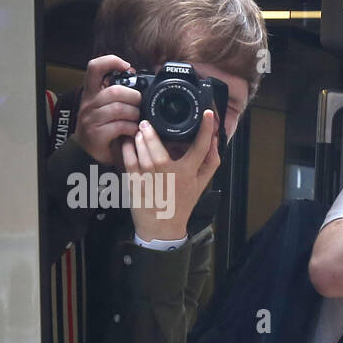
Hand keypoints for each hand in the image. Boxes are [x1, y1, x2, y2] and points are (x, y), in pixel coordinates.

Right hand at [72, 55, 143, 166]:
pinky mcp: (96, 134)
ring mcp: (91, 118)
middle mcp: (89, 103)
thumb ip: (118, 95)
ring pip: (119, 108)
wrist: (89, 153)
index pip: (94, 68)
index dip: (110, 61)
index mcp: (92, 93)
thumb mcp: (108, 107)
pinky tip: (133, 131)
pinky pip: (119, 126)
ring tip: (136, 120)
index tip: (126, 66)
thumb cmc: (103, 128)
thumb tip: (137, 82)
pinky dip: (131, 128)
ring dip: (134, 114)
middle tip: (139, 105)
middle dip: (134, 97)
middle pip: (115, 91)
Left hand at [120, 111, 221, 240]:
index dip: (206, 130)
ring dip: (139, 140)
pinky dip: (127, 150)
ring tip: (138, 131)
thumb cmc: (182, 203)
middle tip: (146, 122)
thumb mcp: (201, 184)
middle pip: (161, 151)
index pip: (201, 148)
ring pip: (143, 155)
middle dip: (152, 134)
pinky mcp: (137, 185)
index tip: (209, 114)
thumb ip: (210, 162)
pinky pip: (129, 163)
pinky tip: (127, 143)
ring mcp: (152, 182)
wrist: (163, 227)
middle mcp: (171, 177)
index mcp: (189, 175)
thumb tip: (215, 140)